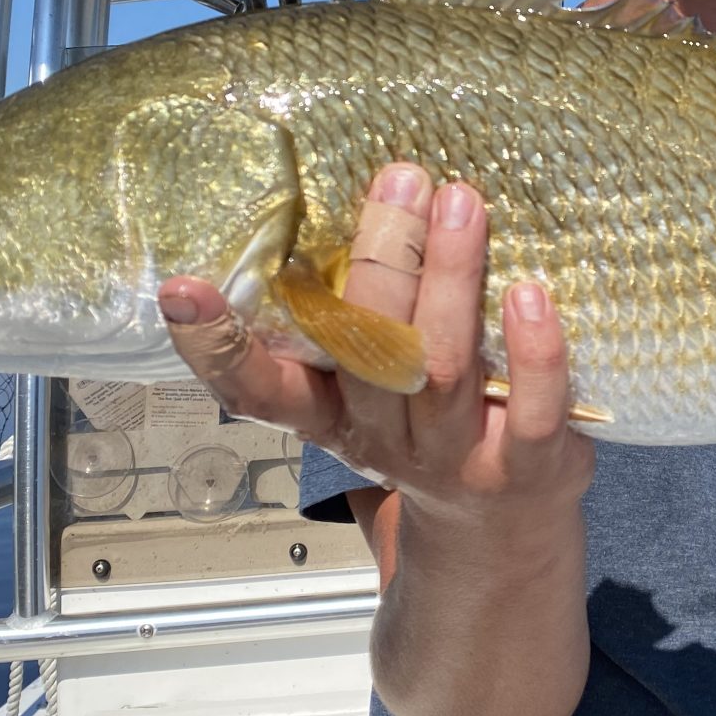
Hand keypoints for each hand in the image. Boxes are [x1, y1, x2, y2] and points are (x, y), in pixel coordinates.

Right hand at [157, 162, 594, 524]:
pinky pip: (533, 410)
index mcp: (329, 415)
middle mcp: (383, 438)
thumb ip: (353, 323)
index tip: (182, 290)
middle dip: (381, 263)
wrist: (500, 534)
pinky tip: (531, 293)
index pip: (256, 391)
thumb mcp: (372, 390)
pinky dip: (534, 352)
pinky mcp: (528, 467)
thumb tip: (349, 201)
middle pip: (367, 355)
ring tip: (460, 203)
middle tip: (398, 182)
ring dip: (450, 280)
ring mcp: (456, 458)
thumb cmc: (431, 428)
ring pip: (441, 368)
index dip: (215, 347)